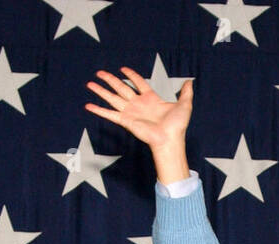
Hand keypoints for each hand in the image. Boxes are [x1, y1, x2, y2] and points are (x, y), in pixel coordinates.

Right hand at [86, 68, 191, 183]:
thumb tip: (190, 81)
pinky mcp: (125, 121)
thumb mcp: (185, 105)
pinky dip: (99, 110)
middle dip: (110, 80)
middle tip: (99, 72)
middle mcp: (138, 104)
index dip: (131, 75)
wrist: (170, 139)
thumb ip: (186, 93)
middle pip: (121, 88)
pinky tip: (89, 105)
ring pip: (112, 97)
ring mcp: (130, 112)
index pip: (139, 83)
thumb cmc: (177, 126)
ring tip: (89, 83)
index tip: (123, 69)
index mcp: (151, 99)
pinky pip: (110, 114)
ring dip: (100, 91)